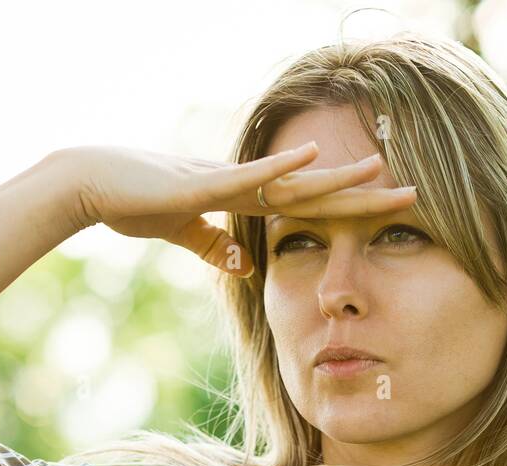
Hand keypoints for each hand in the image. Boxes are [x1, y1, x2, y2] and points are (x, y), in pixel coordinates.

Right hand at [61, 142, 414, 274]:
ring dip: (338, 176)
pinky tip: (313, 157)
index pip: (310, 206)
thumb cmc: (132, 203)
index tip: (387, 214)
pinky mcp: (204, 183)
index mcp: (244, 199)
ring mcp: (227, 181)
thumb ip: (216, 247)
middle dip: (364, 196)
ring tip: (381, 169)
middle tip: (414, 195)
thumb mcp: (184, 233)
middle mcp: (245, 184)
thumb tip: (245, 266)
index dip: (350, 210)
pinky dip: (282, 167)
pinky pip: (250, 175)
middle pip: (317, 192)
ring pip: (295, 180)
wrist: (92, 185)